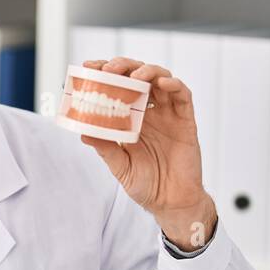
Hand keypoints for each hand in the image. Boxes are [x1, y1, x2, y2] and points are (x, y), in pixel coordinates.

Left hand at [79, 57, 216, 250]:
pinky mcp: (186, 121)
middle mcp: (150, 112)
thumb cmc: (145, 184)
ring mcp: (168, 114)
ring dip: (148, 71)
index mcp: (131, 119)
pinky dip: (174, 85)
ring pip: (161, 79)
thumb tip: (83, 131)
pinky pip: (183, 96)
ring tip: (134, 77)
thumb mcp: (120, 166)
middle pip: (139, 77)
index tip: (90, 67)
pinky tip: (162, 83)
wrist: (170, 202)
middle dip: (124, 67)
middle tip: (110, 69)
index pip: (118, 88)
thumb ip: (105, 148)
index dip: (106, 74)